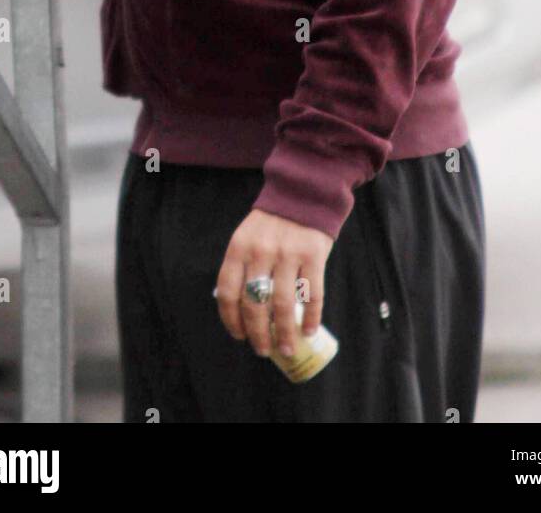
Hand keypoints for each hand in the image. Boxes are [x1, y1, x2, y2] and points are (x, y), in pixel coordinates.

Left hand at [215, 208, 332, 358]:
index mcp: (239, 247)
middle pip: (254, 304)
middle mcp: (260, 251)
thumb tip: (239, 309)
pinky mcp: (313, 255)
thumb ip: (243, 265)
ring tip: (287, 348)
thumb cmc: (273, 221)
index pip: (227, 292)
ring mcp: (288, 253)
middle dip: (257, 334)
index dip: (231, 320)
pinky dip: (311, 318)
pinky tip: (308, 330)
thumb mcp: (248, 236)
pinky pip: (311, 295)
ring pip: (282, 305)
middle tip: (262, 349)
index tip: (239, 336)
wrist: (304, 191)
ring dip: (284, 334)